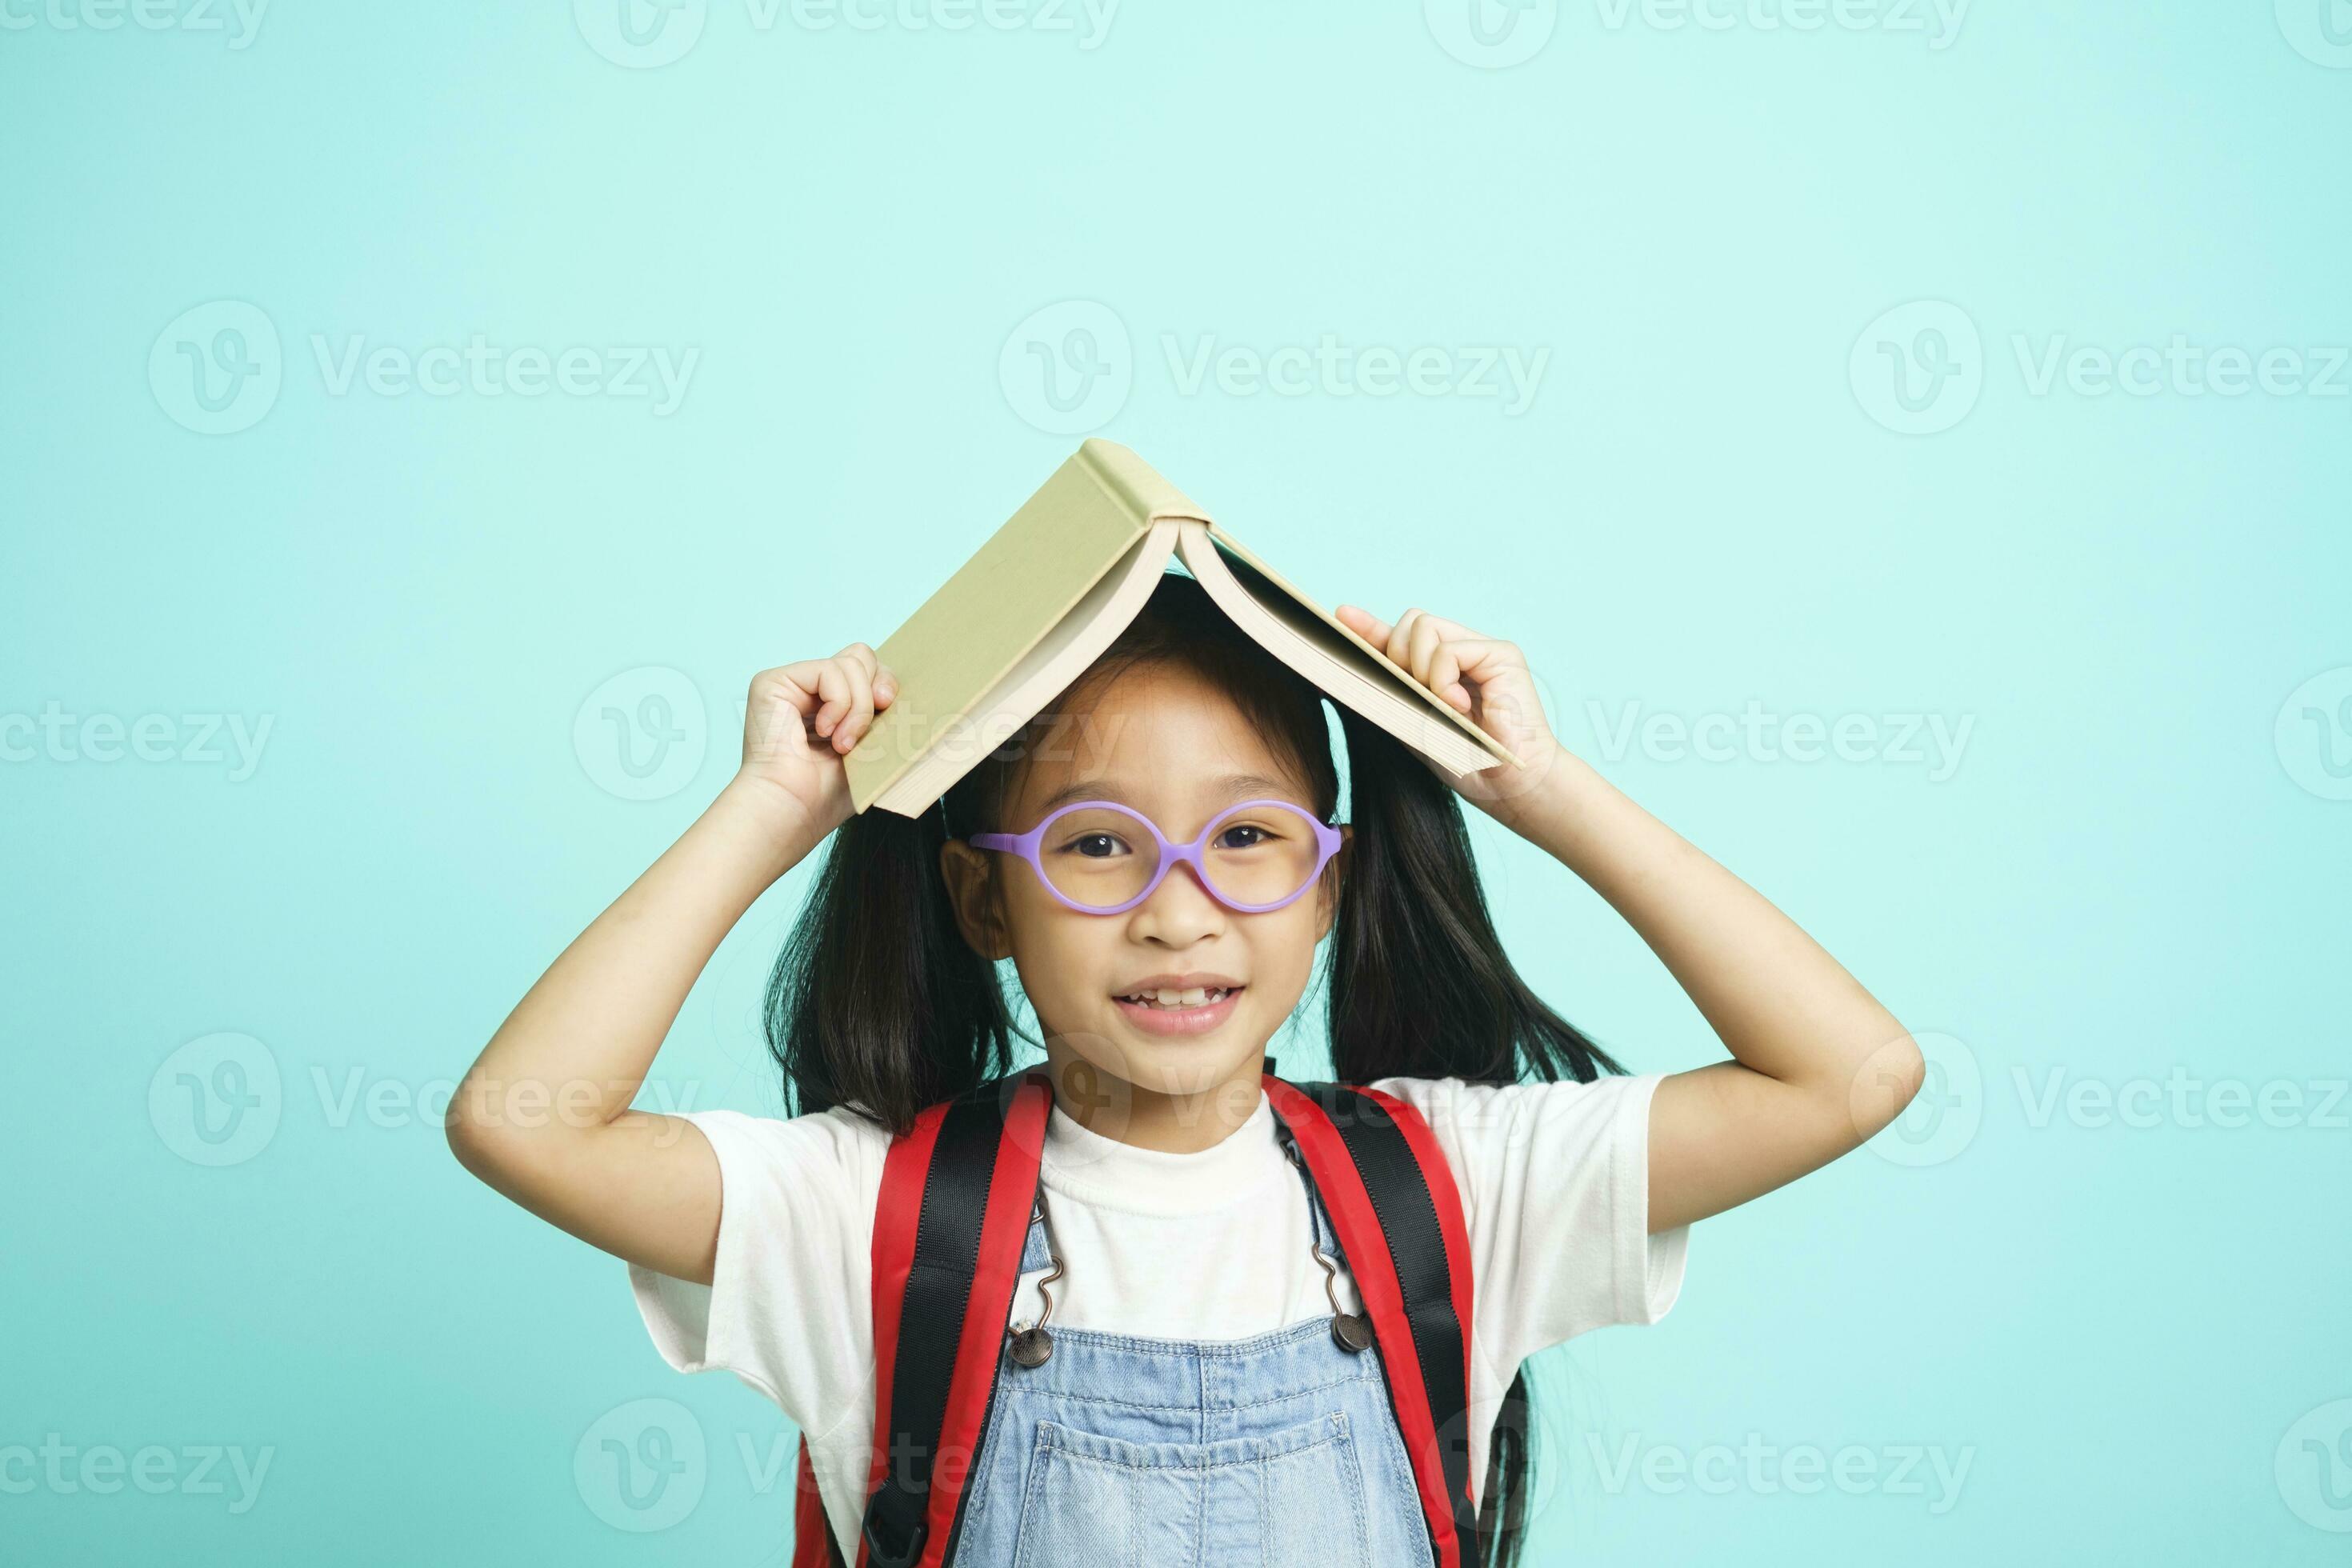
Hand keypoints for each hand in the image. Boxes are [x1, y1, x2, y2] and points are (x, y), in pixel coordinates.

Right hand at [726, 643, 897, 844]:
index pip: (870, 670)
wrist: (793, 811)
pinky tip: (824, 733)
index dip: (885, 686)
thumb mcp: (874, 747)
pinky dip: (839, 703)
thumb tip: (923, 693)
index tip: (889, 713)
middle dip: (875, 692)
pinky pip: (829, 670)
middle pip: (862, 655)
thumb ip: (889, 714)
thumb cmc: (828, 794)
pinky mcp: (773, 681)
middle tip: (865, 732)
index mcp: (831, 703)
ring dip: (858, 708)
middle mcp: (809, 689)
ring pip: (852, 662)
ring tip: (842, 744)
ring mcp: (791, 683)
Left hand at [1333, 604, 1559, 824]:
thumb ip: (1388, 691)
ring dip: (1420, 668)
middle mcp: (1461, 651)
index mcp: (1439, 668)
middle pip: (1412, 622)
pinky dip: (1443, 679)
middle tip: (1414, 693)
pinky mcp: (1502, 653)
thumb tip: (1345, 669)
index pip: (1400, 636)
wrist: (1508, 786)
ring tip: (1442, 704)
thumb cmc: (1464, 761)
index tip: (1341, 615)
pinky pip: (1449, 649)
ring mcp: (1482, 649)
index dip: (1370, 627)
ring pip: (1425, 626)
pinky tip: (1457, 705)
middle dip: (1397, 653)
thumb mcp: (1412, 723)